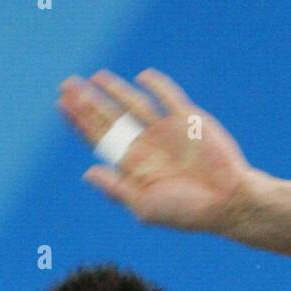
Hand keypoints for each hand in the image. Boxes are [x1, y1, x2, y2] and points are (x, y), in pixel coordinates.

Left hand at [56, 68, 256, 232]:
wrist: (228, 202)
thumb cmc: (187, 212)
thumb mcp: (145, 206)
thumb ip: (116, 188)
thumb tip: (87, 171)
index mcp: (134, 168)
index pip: (100, 140)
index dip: (80, 123)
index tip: (61, 105)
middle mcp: (147, 147)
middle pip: (111, 119)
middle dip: (88, 103)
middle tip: (67, 85)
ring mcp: (166, 132)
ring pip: (133, 105)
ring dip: (114, 90)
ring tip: (95, 77)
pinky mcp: (188, 120)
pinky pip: (168, 98)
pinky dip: (157, 86)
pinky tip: (141, 77)